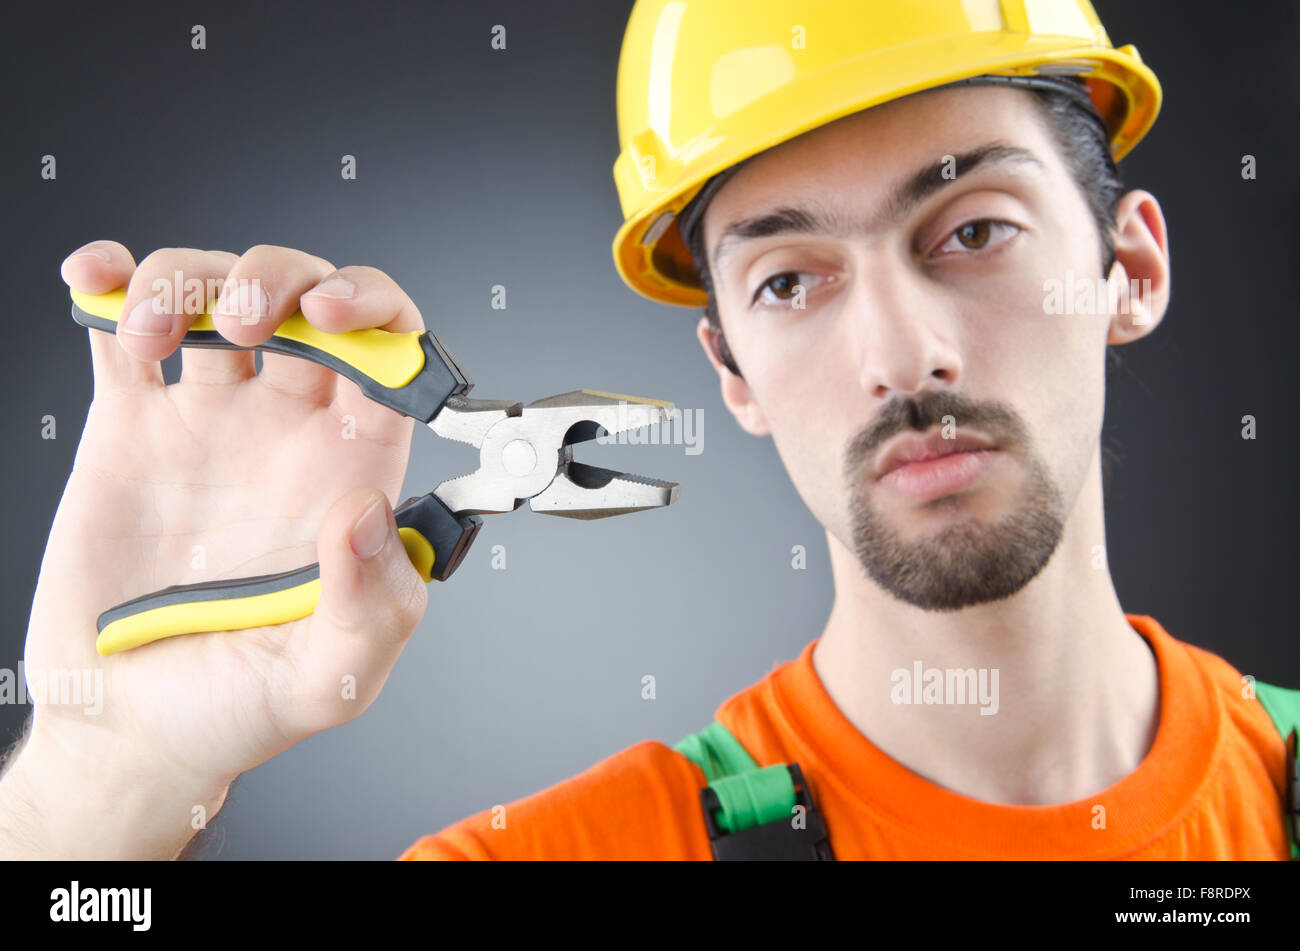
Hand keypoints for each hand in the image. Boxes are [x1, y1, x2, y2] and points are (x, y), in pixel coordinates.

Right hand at [12, 242, 429, 853]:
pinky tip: (99, 283)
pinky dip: (114, 286)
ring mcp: (209, 421)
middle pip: (306, 304)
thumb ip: (372, 604)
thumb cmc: (241, 706)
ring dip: (189, 278)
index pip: (389, 358)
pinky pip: (125, 335)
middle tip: (245, 323)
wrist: (129, 730)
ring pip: (214, 297)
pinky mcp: (130, 427)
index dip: (376, 315)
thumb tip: (368, 514)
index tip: (336, 316)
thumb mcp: (331, 679)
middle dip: (281, 279)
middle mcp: (289, 433)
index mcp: (352, 472)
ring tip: (152, 333)